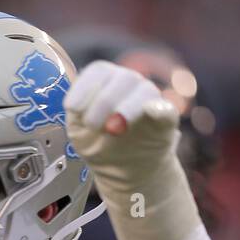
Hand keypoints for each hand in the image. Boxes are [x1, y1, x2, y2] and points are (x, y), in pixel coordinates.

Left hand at [65, 60, 178, 183]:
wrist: (122, 169)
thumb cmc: (97, 143)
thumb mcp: (78, 131)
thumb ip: (76, 116)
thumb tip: (75, 107)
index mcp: (106, 81)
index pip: (98, 71)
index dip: (84, 87)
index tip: (72, 108)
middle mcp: (130, 84)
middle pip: (121, 77)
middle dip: (103, 101)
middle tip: (91, 125)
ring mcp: (150, 99)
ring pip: (144, 90)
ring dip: (126, 108)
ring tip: (112, 129)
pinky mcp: (165, 120)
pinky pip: (167, 110)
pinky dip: (160, 109)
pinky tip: (151, 111)